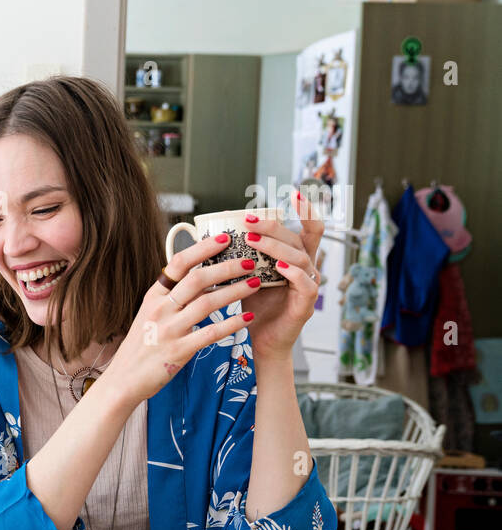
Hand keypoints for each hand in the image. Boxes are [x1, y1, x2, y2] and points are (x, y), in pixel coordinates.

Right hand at [100, 232, 262, 406]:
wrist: (123, 379)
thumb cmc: (140, 346)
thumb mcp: (149, 315)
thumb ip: (170, 297)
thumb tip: (196, 276)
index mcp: (153, 296)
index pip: (179, 264)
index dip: (203, 248)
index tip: (225, 238)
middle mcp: (160, 309)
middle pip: (197, 279)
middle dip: (227, 267)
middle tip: (250, 260)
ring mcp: (169, 330)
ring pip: (207, 303)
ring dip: (235, 291)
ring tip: (256, 283)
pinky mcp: (178, 352)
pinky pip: (211, 333)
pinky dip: (232, 324)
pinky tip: (248, 317)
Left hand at [237, 195, 323, 361]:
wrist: (262, 338)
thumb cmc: (255, 303)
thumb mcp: (247, 273)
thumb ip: (242, 252)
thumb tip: (218, 228)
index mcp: (296, 258)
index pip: (308, 229)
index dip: (307, 210)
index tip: (296, 191)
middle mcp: (307, 268)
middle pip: (299, 238)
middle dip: (274, 227)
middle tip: (250, 220)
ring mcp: (309, 284)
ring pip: (300, 258)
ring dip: (276, 247)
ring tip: (253, 240)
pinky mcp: (307, 304)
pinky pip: (306, 283)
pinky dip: (293, 273)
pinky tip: (278, 267)